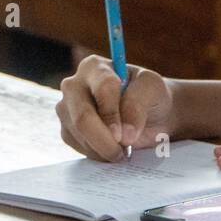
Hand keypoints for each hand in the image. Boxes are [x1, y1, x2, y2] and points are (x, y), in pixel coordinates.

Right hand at [56, 55, 174, 160]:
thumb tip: (124, 134)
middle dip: (104, 140)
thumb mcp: (153, 90)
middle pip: (83, 116)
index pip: (102, 89)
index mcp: (95, 67)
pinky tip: (112, 148)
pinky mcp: (67, 130)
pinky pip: (79, 147)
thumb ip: (138, 104)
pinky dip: (98, 153)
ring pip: (80, 135)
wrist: (150, 113)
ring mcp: (67, 108)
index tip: (126, 135)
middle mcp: (75, 85)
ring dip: (104, 149)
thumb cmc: (151, 95)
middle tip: (122, 153)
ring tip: (124, 147)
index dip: (113, 114)